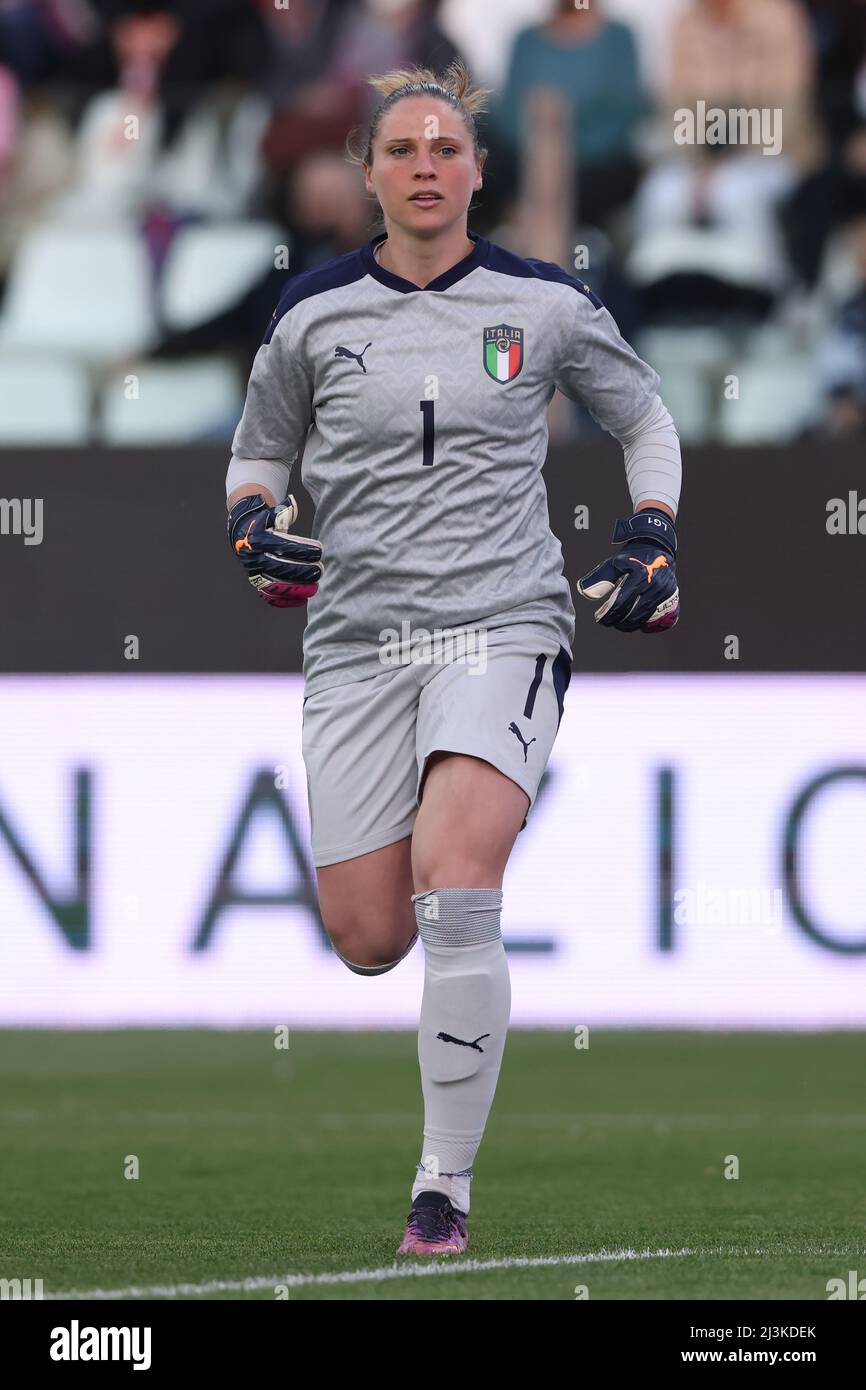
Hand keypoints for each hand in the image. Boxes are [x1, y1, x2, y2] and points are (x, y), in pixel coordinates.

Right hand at [228, 493, 322, 607]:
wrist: (243, 533)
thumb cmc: (264, 522)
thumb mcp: (270, 513)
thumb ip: (282, 511)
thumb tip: (292, 503)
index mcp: (257, 539)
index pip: (282, 546)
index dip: (302, 549)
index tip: (320, 551)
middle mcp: (253, 557)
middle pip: (279, 569)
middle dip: (302, 572)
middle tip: (321, 572)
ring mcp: (254, 572)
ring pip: (274, 586)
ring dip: (295, 590)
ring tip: (315, 589)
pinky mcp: (256, 583)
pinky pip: (269, 596)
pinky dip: (285, 601)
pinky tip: (302, 600)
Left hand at [576, 509, 678, 632]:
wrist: (658, 546)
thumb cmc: (634, 555)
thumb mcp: (614, 562)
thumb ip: (599, 577)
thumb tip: (584, 591)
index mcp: (639, 576)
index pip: (621, 603)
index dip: (609, 615)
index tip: (601, 619)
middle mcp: (653, 584)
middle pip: (633, 613)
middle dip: (619, 622)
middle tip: (609, 623)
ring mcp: (664, 591)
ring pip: (644, 616)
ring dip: (630, 624)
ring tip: (619, 624)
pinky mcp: (670, 595)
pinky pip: (655, 613)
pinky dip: (643, 621)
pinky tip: (634, 622)